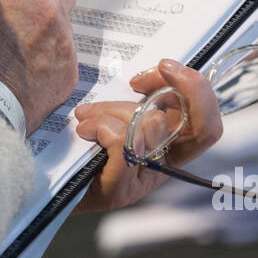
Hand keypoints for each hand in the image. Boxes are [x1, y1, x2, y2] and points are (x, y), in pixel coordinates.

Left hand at [72, 59, 223, 212]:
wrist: (49, 187)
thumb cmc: (81, 147)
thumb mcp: (118, 114)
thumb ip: (139, 101)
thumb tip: (159, 72)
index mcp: (171, 149)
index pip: (209, 126)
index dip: (198, 91)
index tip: (166, 66)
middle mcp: (164, 167)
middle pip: (189, 121)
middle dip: (165, 87)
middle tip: (135, 79)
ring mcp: (142, 181)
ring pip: (148, 125)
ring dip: (112, 111)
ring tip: (87, 117)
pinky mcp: (120, 190)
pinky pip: (123, 141)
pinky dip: (100, 126)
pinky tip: (84, 130)